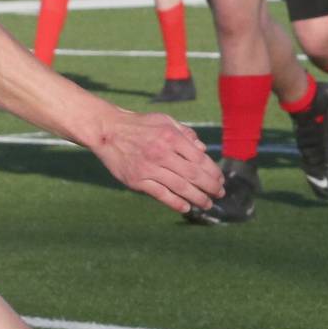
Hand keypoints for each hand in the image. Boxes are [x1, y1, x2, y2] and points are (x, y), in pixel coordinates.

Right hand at [92, 109, 222, 213]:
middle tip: (219, 194)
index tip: (220, 180)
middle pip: (193, 175)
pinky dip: (175, 202)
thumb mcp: (164, 120)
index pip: (200, 159)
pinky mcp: (137, 180)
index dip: (213, 172)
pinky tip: (186, 207)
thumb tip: (203, 149)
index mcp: (171, 138)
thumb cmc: (139, 125)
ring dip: (197, 198)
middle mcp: (162, 153)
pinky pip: (160, 194)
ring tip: (207, 204)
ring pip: (180, 187)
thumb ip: (185, 134)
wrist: (107, 131)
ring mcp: (149, 168)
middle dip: (210, 187)